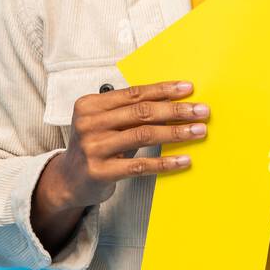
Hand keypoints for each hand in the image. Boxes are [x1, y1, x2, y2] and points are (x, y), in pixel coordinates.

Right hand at [49, 79, 208, 208]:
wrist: (68, 180)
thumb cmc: (95, 146)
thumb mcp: (105, 122)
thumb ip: (130, 111)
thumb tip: (173, 101)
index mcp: (90, 104)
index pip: (134, 93)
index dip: (163, 90)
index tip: (188, 88)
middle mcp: (89, 124)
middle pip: (141, 112)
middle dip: (176, 110)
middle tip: (201, 110)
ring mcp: (93, 148)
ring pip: (144, 136)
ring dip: (176, 133)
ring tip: (198, 131)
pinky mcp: (100, 172)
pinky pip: (140, 166)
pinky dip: (165, 162)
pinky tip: (183, 160)